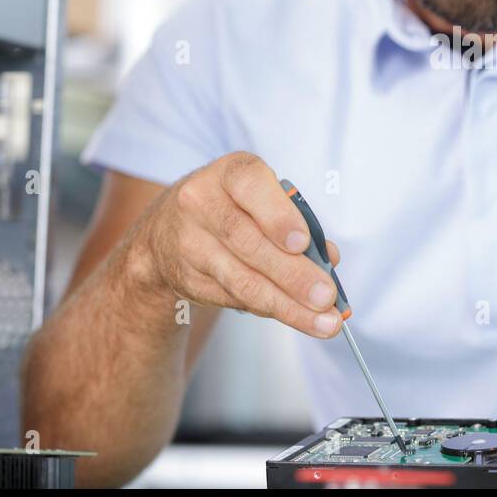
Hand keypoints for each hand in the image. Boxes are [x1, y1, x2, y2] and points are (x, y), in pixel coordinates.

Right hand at [129, 151, 343, 337]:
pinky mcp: (186, 279)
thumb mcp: (263, 197)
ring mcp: (189, 243)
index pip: (250, 186)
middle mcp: (200, 203)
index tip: (303, 243)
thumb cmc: (234, 207)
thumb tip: (328, 259)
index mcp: (228, 173)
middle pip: (249, 243)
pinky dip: (270, 309)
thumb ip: (299, 221)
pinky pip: (235, 299)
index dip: (277, 216)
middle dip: (293, 275)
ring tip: (324, 322)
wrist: (167, 228)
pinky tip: (296, 316)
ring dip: (287, 306)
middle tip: (326, 297)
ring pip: (242, 280)